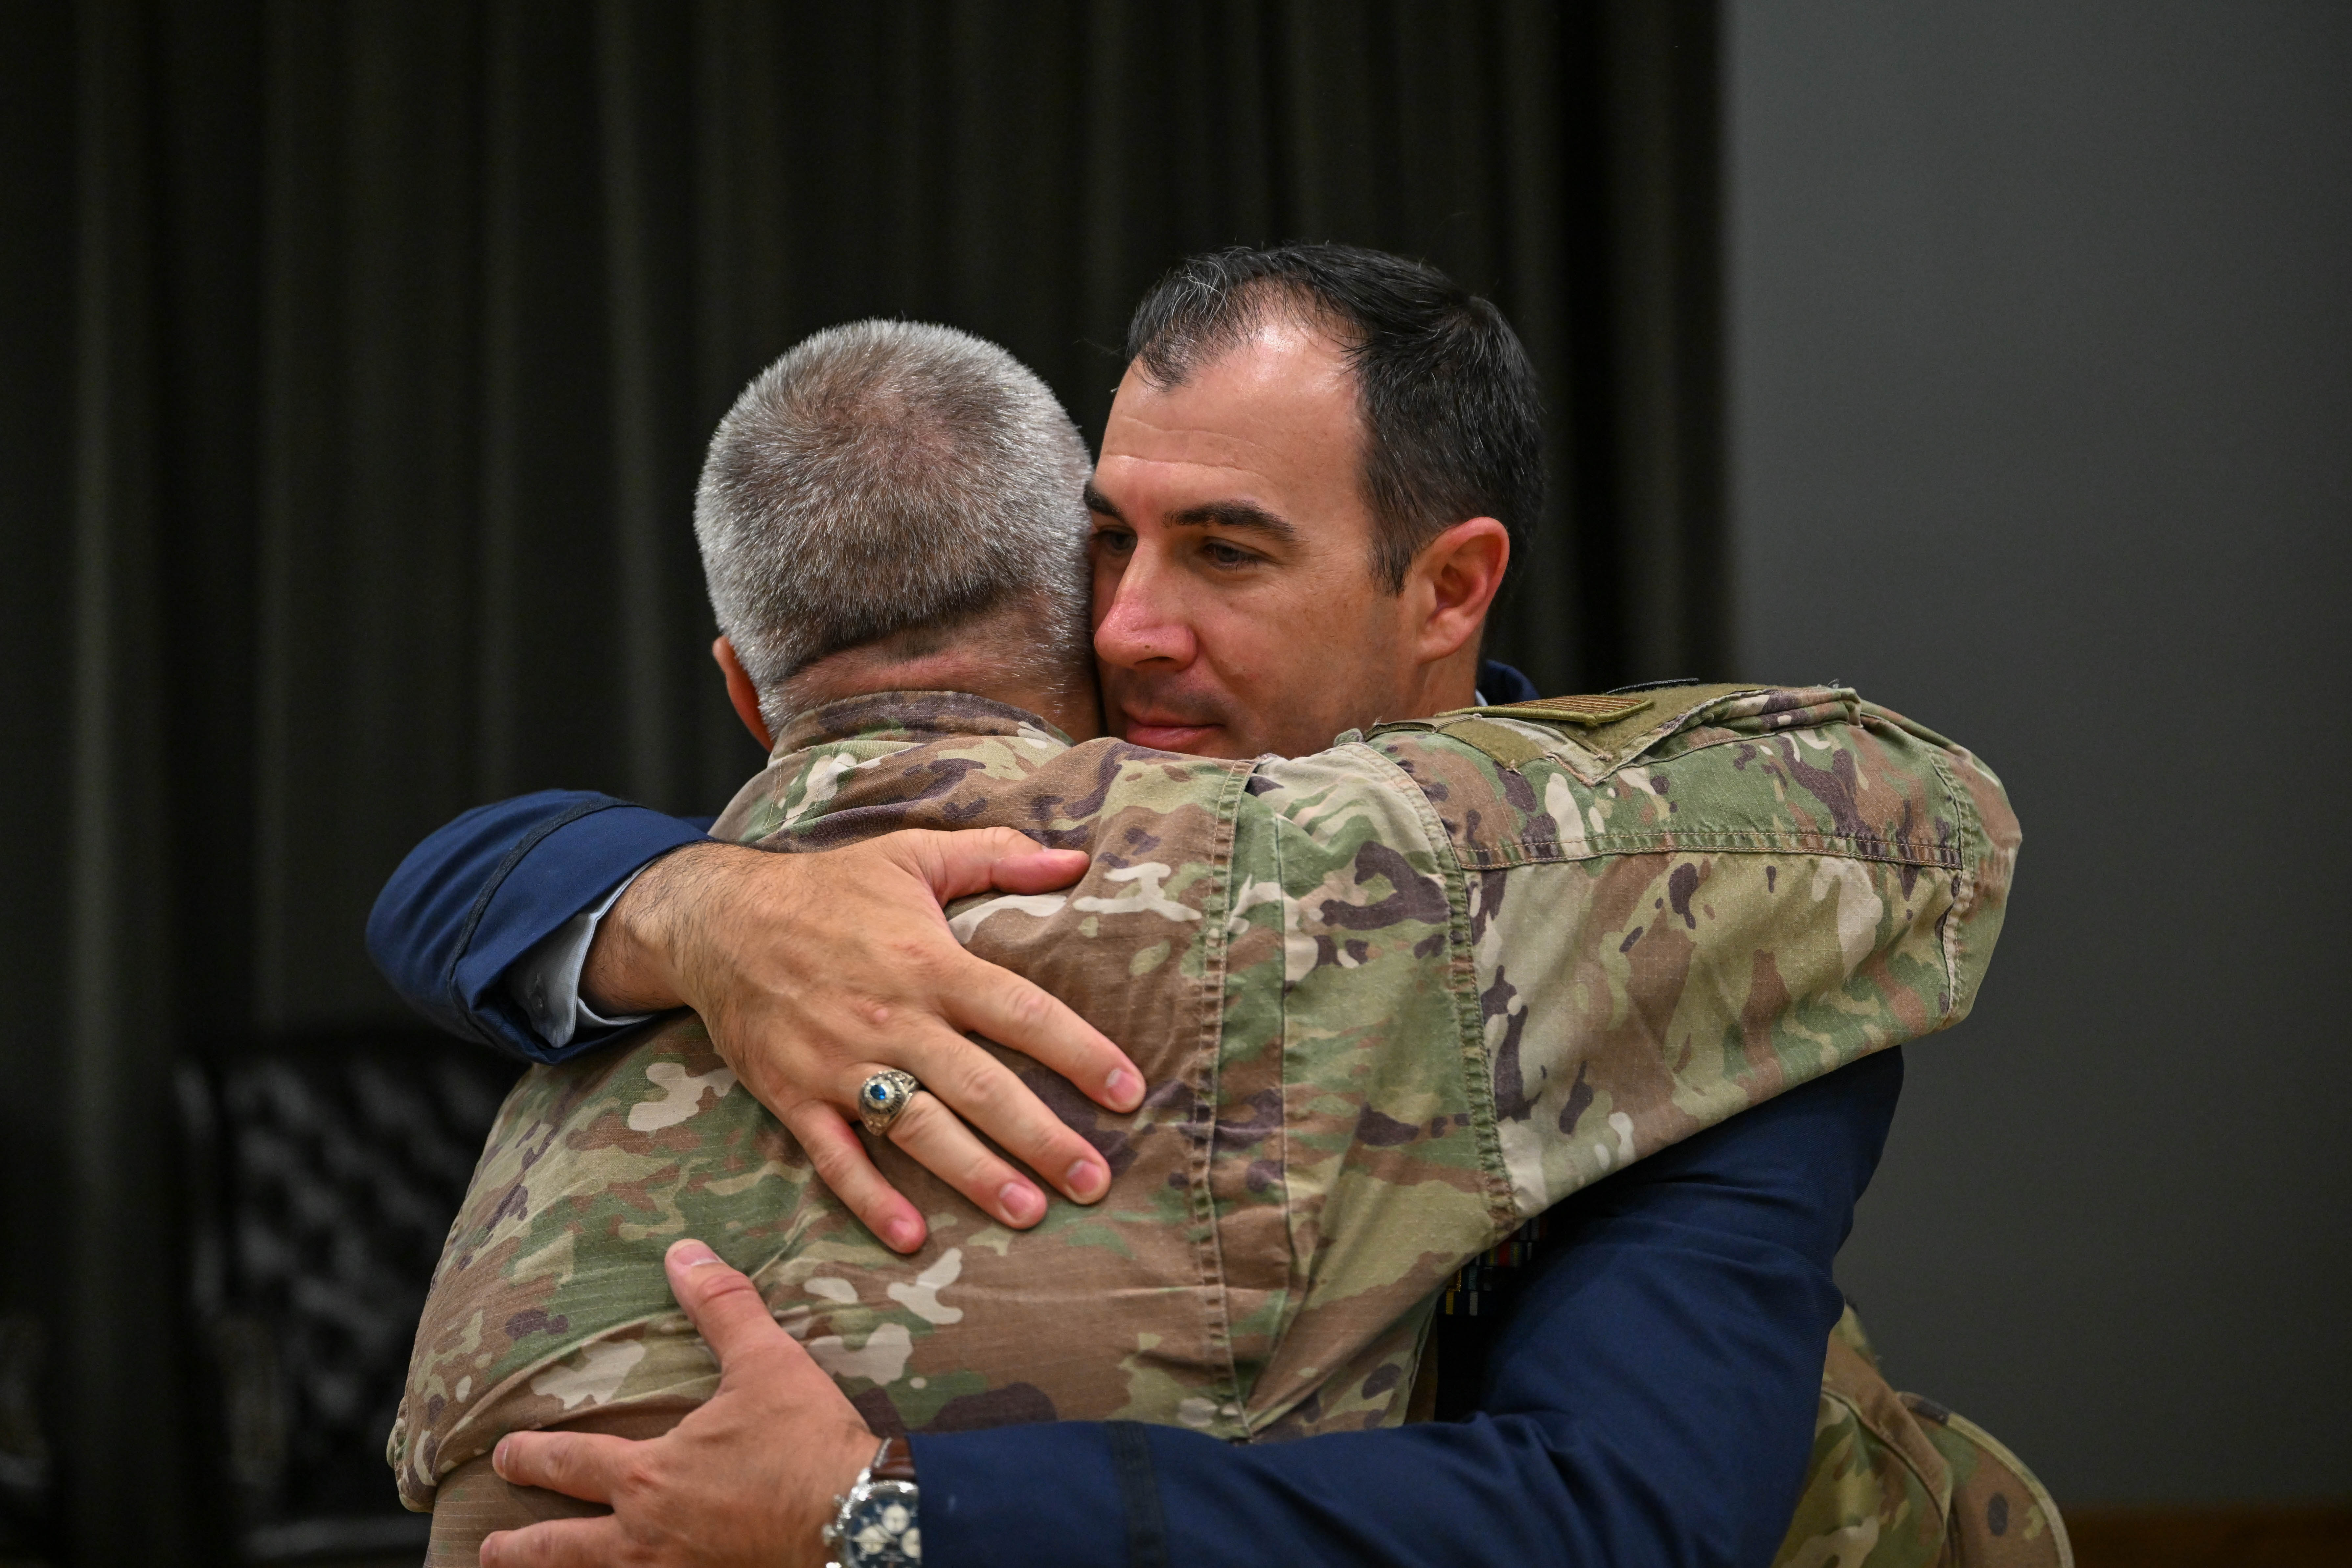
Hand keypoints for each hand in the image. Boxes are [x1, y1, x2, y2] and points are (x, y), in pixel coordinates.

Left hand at [481, 1239, 874, 1567]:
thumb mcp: (767, 1363)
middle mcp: (647, 1539)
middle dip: (520, 1548)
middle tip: (489, 1549)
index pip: (569, 1462)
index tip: (503, 1454)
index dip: (531, 1455)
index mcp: (649, 1477)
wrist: (862, 1521)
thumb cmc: (808, 1443)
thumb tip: (683, 1252)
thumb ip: (722, 1307)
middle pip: (560, 1548)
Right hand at [585, 827, 1142, 1250]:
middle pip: (981, 1086)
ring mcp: (840, 1063)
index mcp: (929, 962)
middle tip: (1095, 1181)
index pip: (1021, 1012)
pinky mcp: (794, 1095)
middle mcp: (892, 1018)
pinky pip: (837, 1156)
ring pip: (918, 1129)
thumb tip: (1075, 859)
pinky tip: (911, 1237)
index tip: (1128, 1092)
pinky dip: (871, 1198)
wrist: (715, 919)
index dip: (1079, 1052)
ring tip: (1030, 1213)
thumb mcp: (911, 854)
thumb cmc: (826, 888)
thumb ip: (996, 855)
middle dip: (1042, 1137)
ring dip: (975, 1174)